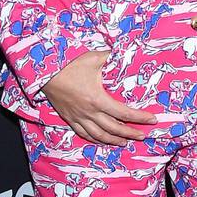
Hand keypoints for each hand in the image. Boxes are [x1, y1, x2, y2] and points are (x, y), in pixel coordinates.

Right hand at [42, 51, 157, 145]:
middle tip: (143, 136)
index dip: (140, 118)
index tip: (152, 120)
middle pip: (114, 128)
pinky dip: (96, 140)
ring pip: (99, 136)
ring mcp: (78, 117)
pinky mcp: (69, 118)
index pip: (124, 113)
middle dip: (130, 133)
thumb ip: (112, 58)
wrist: (45, 72)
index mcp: (97, 99)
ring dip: (114, 140)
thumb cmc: (70, 64)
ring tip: (126, 142)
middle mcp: (89, 112)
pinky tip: (104, 141)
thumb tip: (128, 54)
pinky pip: (84, 134)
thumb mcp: (94, 58)